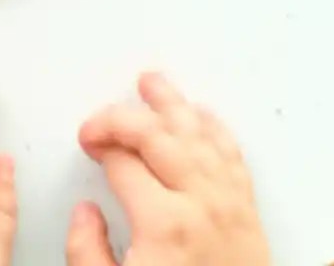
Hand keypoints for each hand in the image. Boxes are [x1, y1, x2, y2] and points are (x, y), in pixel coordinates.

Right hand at [67, 73, 270, 265]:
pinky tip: (202, 117)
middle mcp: (201, 205)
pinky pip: (231, 155)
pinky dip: (214, 128)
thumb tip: (85, 215)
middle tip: (102, 119)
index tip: (87, 143)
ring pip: (199, 134)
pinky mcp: (248, 214)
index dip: (98, 142)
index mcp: (163, 224)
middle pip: (159, 135)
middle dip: (124, 116)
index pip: (123, 160)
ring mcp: (229, 205)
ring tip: (153, 84)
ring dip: (173, 105)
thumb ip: (86, 252)